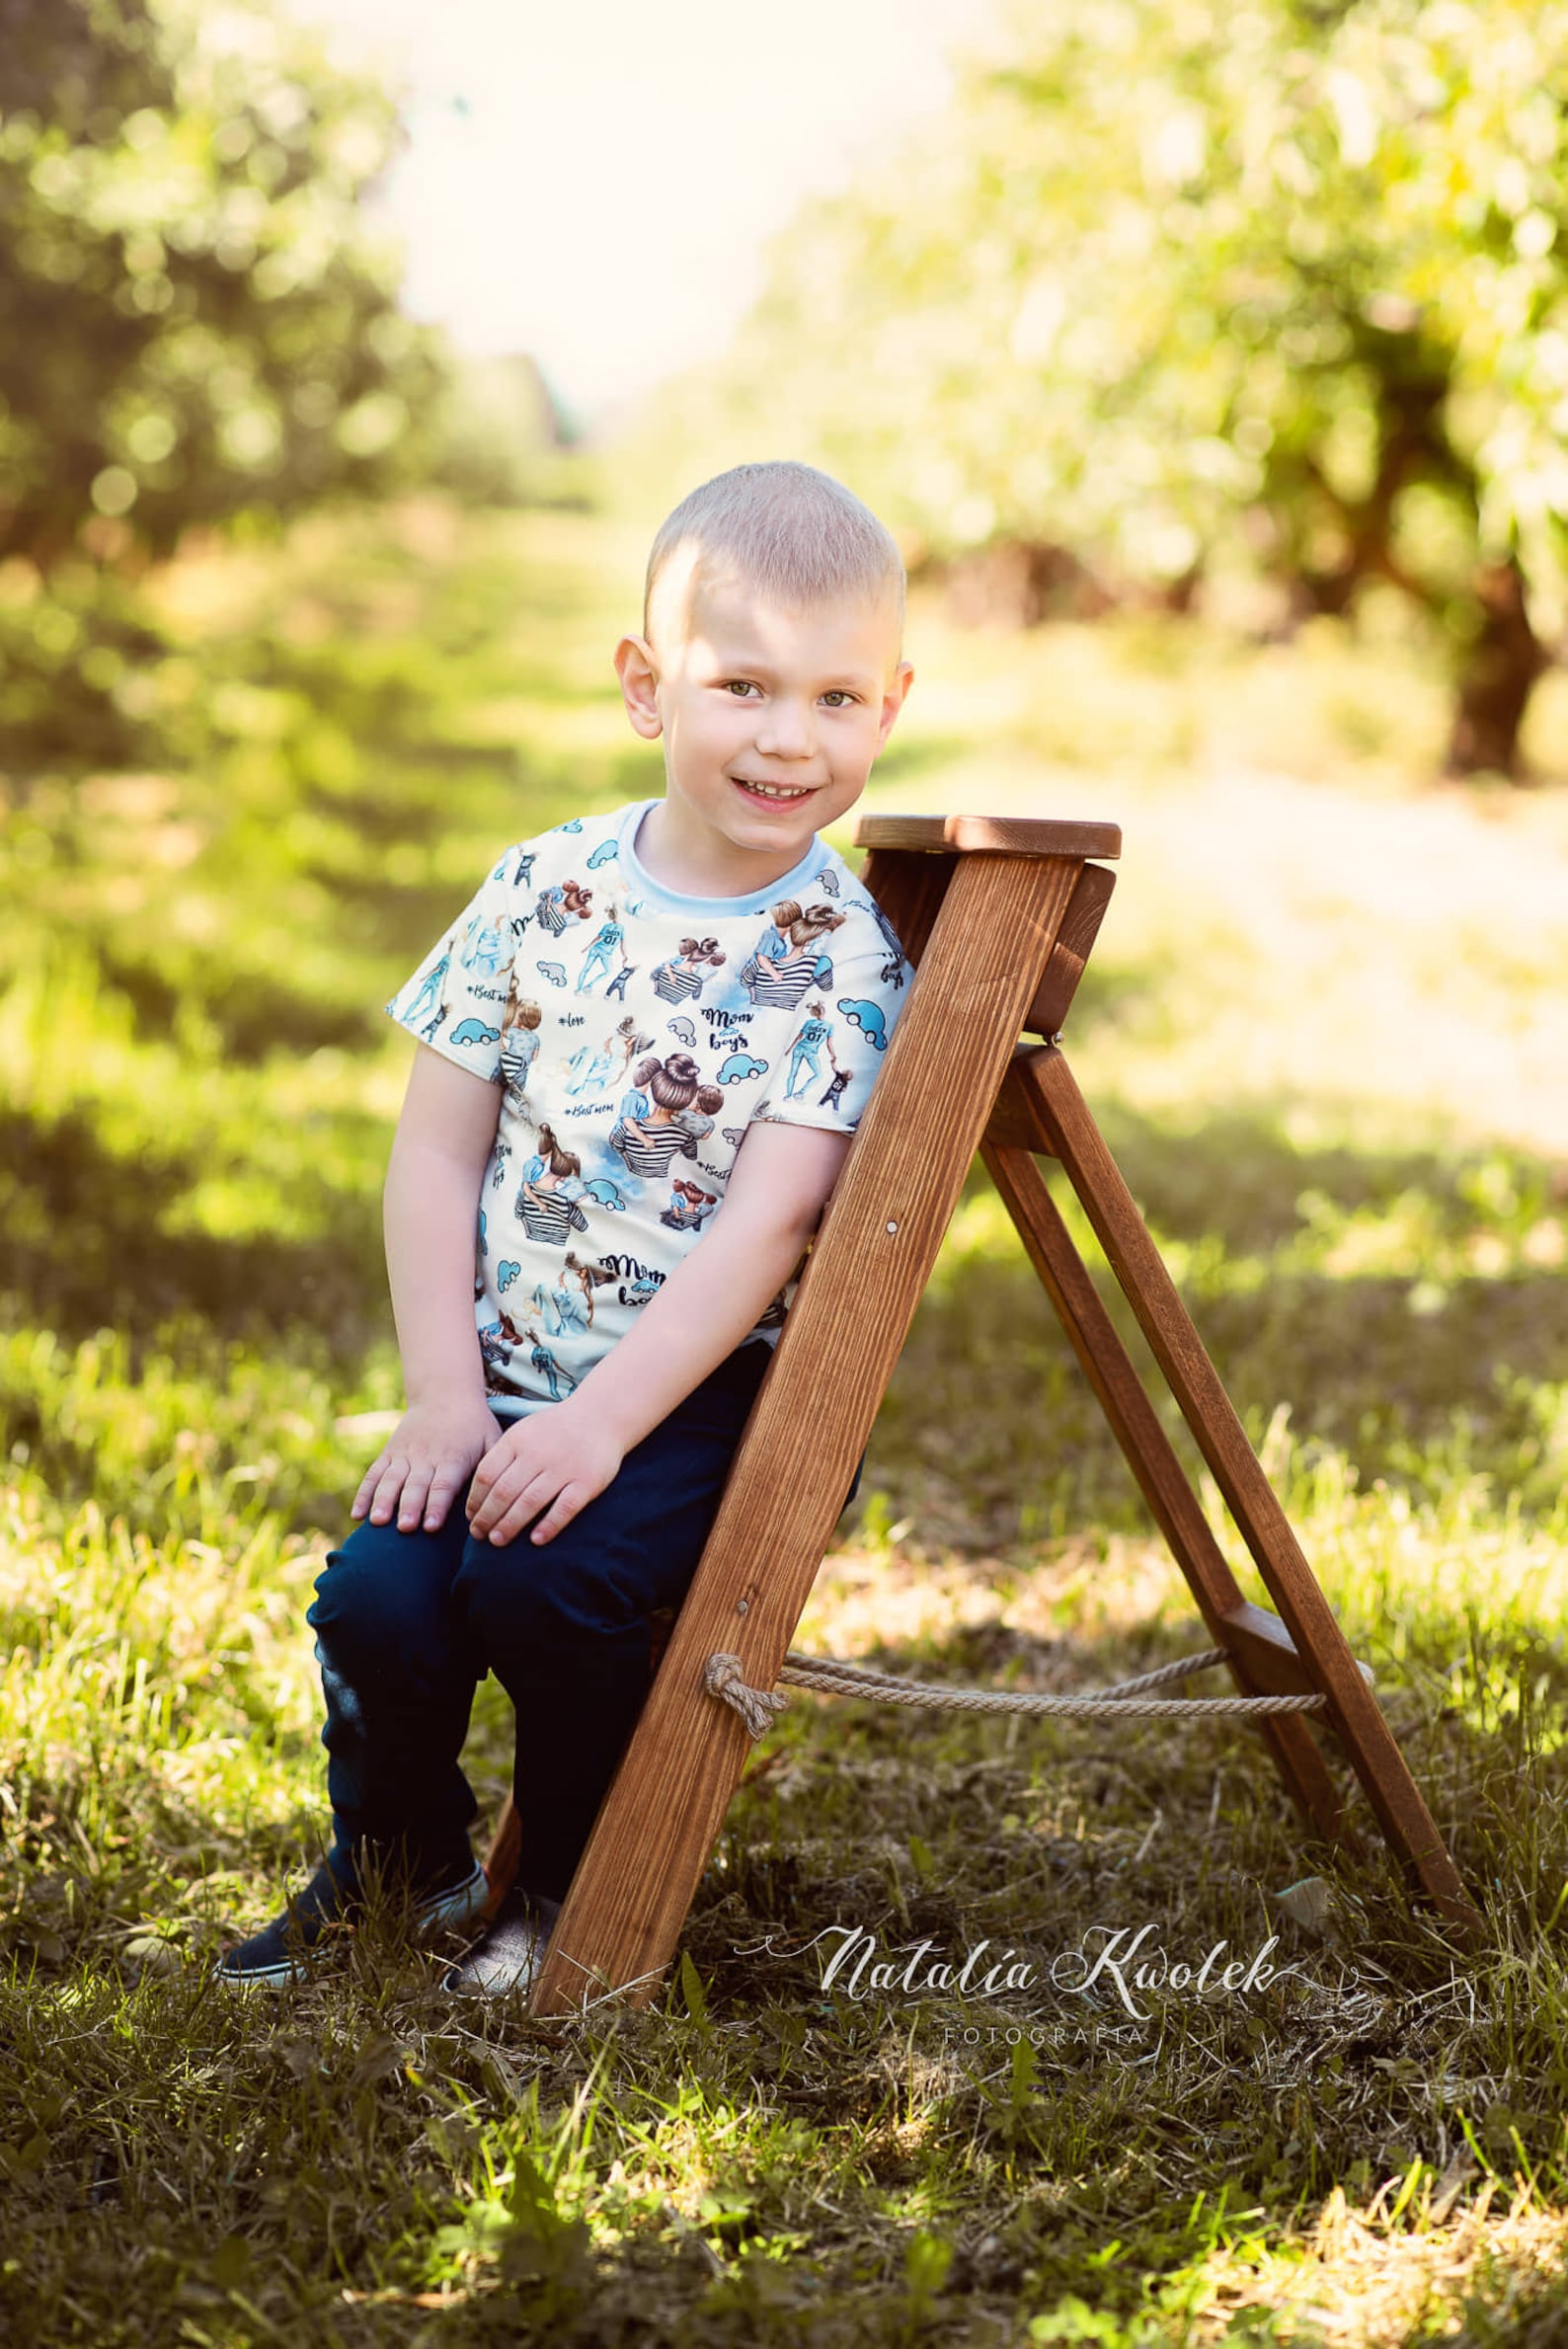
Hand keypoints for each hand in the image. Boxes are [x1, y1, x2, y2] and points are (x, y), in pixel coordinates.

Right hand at [350, 1395, 499, 1533]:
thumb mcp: (492, 1439)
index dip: (436, 1505)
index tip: (431, 1526)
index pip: (443, 1484)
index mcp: (453, 1457)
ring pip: (391, 1480)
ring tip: (377, 1523)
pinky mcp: (390, 1453)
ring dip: (383, 1501)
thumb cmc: (475, 1425)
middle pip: (416, 1485)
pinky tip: (357, 1515)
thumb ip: (491, 1468)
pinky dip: (364, 1494)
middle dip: (409, 1507)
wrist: (445, 1393)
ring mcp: (404, 1454)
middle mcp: (426, 1457)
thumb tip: (493, 1502)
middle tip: (404, 1529)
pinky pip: (374, 1474)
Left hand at [466, 1397, 624, 1546]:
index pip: (487, 1474)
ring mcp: (564, 1468)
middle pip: (504, 1492)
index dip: (475, 1499)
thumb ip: (503, 1456)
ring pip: (530, 1503)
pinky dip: (549, 1526)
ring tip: (498, 1540)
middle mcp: (538, 1454)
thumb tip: (479, 1494)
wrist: (601, 1415)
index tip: (471, 1517)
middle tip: (479, 1534)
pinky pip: (564, 1509)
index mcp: (518, 1439)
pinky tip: (536, 1540)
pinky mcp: (587, 1482)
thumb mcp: (525, 1431)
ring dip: (510, 1525)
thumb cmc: (556, 1429)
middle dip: (487, 1517)